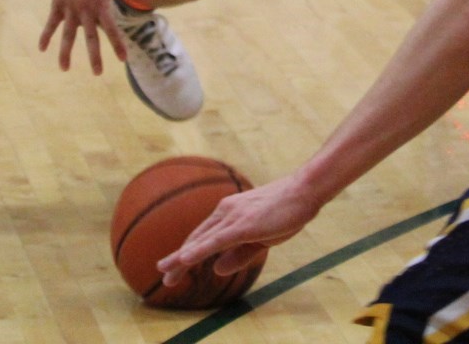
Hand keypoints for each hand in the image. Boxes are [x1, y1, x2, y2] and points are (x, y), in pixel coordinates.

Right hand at [38, 0, 155, 76]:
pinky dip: (45, 36)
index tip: (122, 59)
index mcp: (102, 5)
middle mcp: (86, 9)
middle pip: (91, 37)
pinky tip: (42, 49)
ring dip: (65, 52)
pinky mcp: (57, 5)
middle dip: (94, 56)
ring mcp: (70, 8)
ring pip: (68, 34)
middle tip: (98, 73)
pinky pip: (51, 23)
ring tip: (64, 69)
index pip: (112, 28)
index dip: (117, 43)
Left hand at [158, 173, 321, 287]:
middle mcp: (225, 211)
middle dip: (178, 259)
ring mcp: (233, 216)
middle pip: (197, 239)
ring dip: (181, 257)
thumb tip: (217, 269)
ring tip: (165, 272)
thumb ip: (238, 254)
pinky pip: (216, 240)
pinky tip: (184, 259)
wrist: (304, 190)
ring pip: (202, 240)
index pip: (203, 237)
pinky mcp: (243, 224)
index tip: (173, 269)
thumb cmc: (286, 211)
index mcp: (229, 213)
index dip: (187, 254)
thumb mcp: (261, 239)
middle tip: (164, 277)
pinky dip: (199, 250)